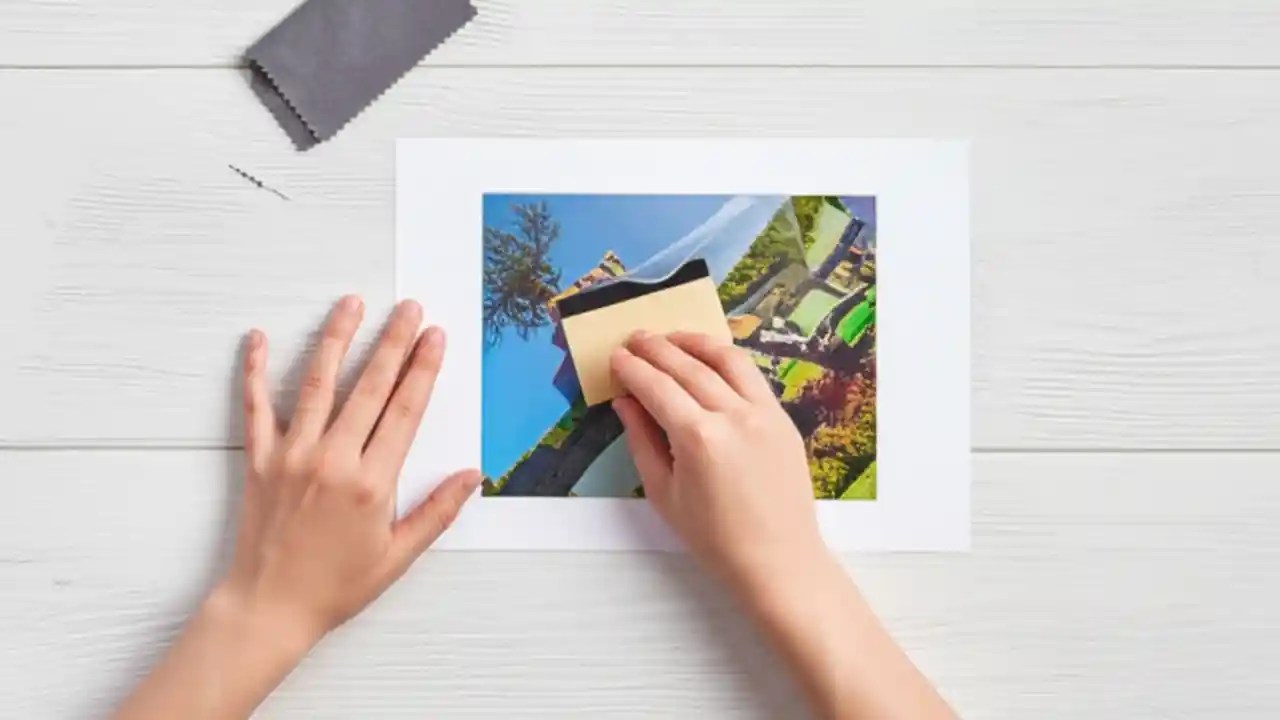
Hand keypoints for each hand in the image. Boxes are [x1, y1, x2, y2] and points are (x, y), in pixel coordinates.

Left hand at [116, 296, 480, 719]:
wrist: (268, 608)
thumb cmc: (334, 587)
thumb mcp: (398, 556)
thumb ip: (437, 511)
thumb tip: (472, 476)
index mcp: (371, 483)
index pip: (405, 410)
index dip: (423, 369)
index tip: (434, 337)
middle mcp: (332, 460)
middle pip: (369, 386)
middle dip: (392, 341)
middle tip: (408, 308)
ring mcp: (292, 455)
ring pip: (317, 384)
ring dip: (336, 339)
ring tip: (351, 304)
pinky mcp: (259, 460)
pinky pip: (256, 406)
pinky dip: (255, 370)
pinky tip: (259, 338)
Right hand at [610, 331, 826, 595]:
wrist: (778, 560)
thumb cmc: (714, 538)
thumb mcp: (664, 494)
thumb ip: (642, 441)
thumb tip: (625, 402)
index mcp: (699, 438)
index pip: (657, 388)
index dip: (633, 369)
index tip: (616, 357)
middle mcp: (733, 416)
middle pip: (688, 367)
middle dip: (657, 349)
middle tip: (634, 338)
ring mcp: (764, 413)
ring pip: (726, 360)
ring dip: (694, 342)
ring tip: (670, 337)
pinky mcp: (782, 418)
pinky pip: (751, 376)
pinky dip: (726, 359)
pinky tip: (708, 357)